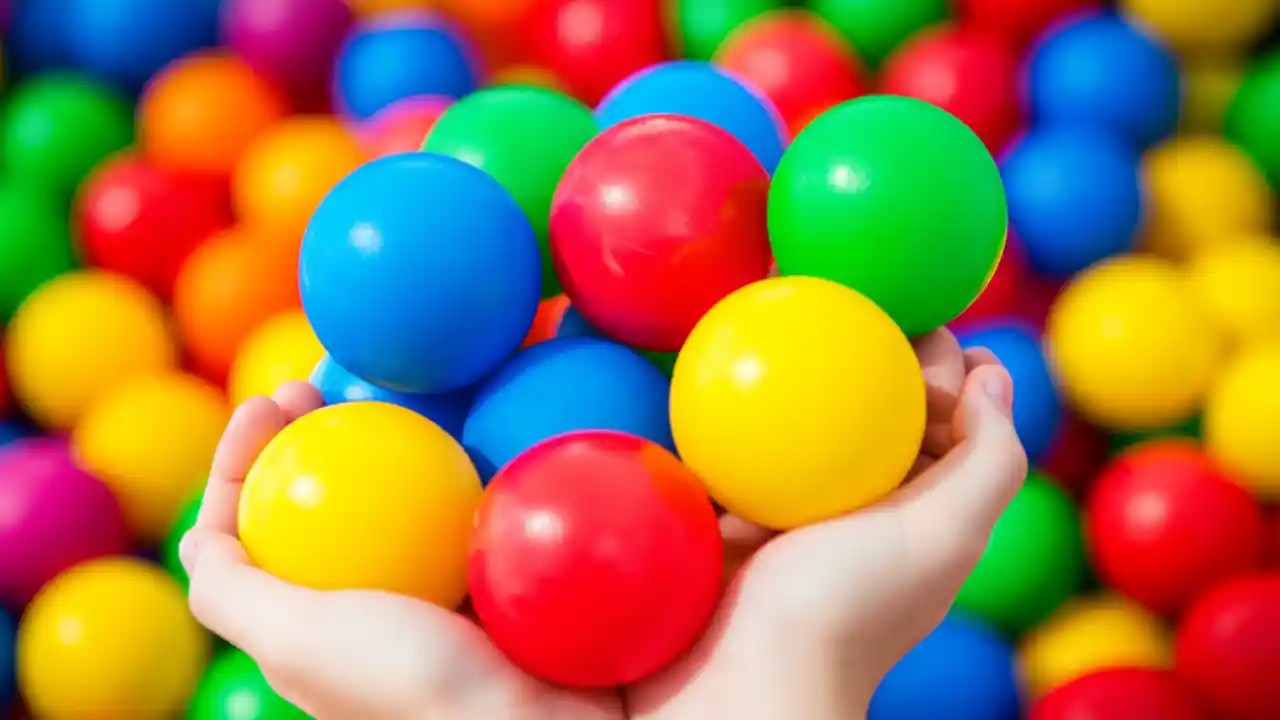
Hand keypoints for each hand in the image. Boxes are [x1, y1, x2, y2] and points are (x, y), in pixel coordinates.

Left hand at [181, 382, 624, 719]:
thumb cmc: (417, 688)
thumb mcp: (297, 641)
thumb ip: (234, 593)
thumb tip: (195, 534)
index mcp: (321, 620)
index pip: (261, 525)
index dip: (249, 455)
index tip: (275, 398)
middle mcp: (382, 599)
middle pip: (334, 495)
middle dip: (322, 426)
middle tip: (331, 379)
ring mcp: (451, 584)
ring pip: (408, 486)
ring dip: (402, 427)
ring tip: (404, 381)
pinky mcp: (511, 572)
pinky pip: (484, 493)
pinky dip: (477, 450)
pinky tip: (482, 417)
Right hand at [627, 329, 1027, 718]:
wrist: (739, 683)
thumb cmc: (849, 607)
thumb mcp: (946, 532)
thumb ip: (989, 458)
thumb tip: (998, 374)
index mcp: (924, 507)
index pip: (945, 413)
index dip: (942, 361)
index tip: (915, 316)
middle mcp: (866, 505)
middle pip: (878, 407)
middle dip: (873, 352)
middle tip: (846, 300)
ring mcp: (797, 510)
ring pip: (810, 422)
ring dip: (805, 376)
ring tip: (786, 318)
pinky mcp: (736, 514)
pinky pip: (746, 447)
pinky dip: (743, 411)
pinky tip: (729, 376)